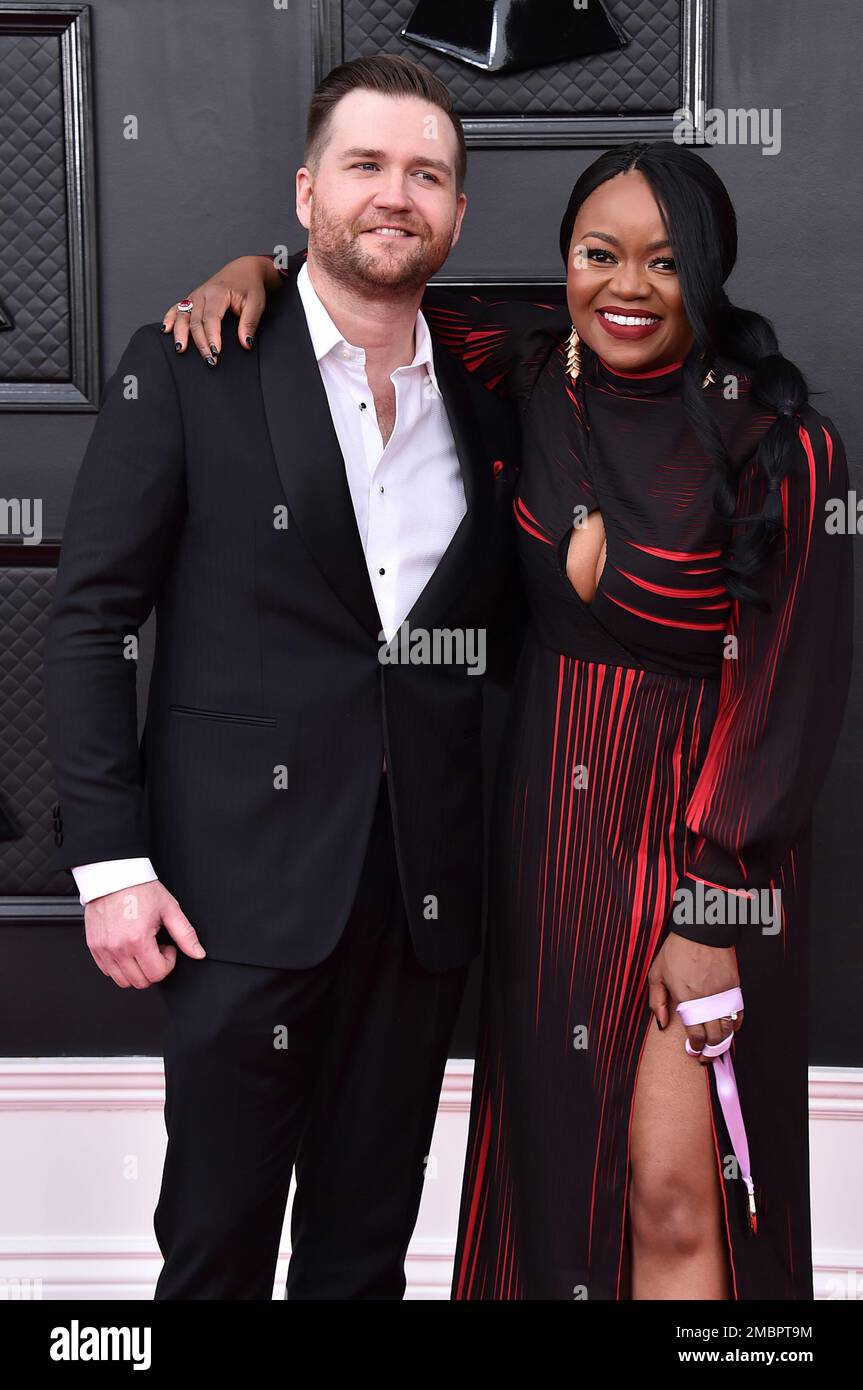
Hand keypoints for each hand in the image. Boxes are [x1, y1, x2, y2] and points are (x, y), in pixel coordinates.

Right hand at [84, 879, 204, 987]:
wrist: (113, 876)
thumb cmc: (139, 888)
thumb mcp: (169, 909)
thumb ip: (185, 934)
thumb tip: (198, 953)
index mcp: (138, 940)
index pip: (157, 974)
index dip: (168, 963)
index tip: (168, 948)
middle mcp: (118, 948)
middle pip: (140, 981)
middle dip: (154, 968)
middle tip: (156, 948)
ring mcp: (103, 949)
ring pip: (123, 980)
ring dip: (136, 970)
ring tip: (142, 949)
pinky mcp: (93, 947)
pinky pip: (107, 971)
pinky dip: (120, 966)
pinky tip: (128, 949)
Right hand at [161, 255, 281, 362]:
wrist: (243, 269)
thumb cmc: (249, 285)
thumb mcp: (256, 303)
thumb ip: (249, 323)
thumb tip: (246, 343)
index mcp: (218, 293)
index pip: (211, 319)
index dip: (212, 337)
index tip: (216, 352)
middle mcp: (202, 293)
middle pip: (196, 321)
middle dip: (200, 343)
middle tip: (209, 360)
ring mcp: (195, 296)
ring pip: (183, 316)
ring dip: (180, 334)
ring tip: (181, 349)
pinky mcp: (192, 299)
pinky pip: (177, 309)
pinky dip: (170, 319)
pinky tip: (166, 330)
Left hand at [648, 932, 741, 1064]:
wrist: (701, 931)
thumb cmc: (675, 951)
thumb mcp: (657, 974)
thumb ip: (657, 1002)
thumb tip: (662, 1024)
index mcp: (687, 999)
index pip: (696, 1035)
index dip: (696, 1048)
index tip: (693, 1052)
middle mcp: (707, 1000)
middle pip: (715, 1037)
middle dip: (711, 1052)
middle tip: (706, 1058)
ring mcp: (723, 994)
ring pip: (729, 1028)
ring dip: (724, 1041)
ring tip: (718, 1047)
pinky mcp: (734, 987)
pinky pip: (738, 1012)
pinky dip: (736, 1024)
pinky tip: (730, 1028)